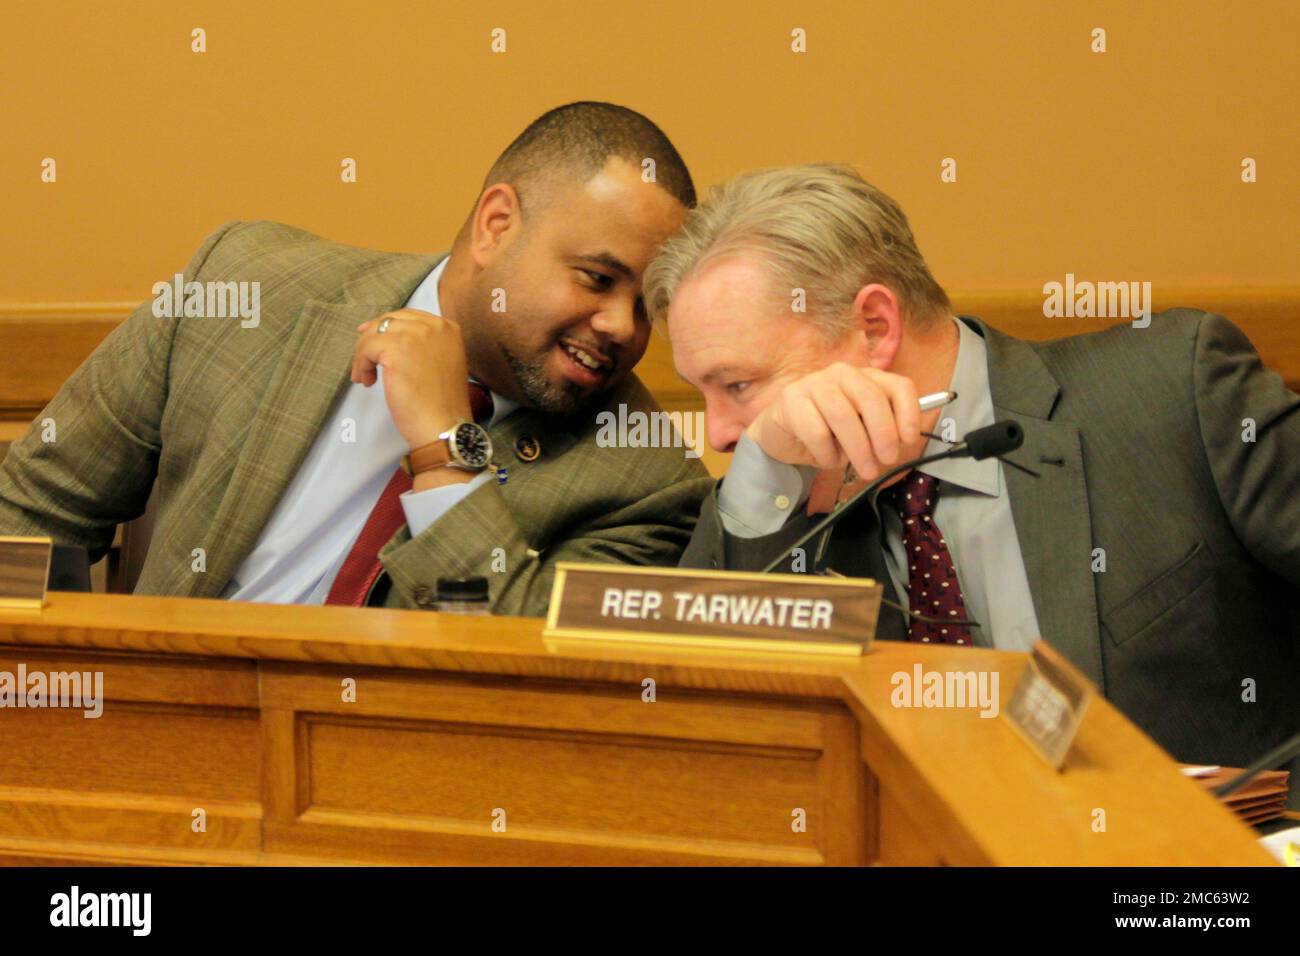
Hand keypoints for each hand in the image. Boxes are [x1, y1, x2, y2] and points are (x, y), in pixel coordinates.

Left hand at [353, 309, 472, 449]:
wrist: (444, 425)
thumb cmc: (442, 404)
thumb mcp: (443, 362)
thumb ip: (424, 345)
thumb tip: (390, 335)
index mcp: (447, 328)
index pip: (408, 316)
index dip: (387, 327)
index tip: (372, 337)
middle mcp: (434, 326)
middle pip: (389, 321)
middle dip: (372, 339)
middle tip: (363, 358)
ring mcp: (415, 335)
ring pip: (374, 333)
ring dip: (364, 355)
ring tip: (366, 376)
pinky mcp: (396, 349)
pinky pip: (366, 348)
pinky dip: (361, 364)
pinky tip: (367, 380)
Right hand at [745, 362, 922, 482]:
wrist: (781, 433)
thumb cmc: (827, 431)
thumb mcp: (861, 430)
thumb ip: (880, 431)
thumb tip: (898, 444)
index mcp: (866, 377)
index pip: (898, 385)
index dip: (909, 413)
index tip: (909, 440)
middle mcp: (842, 373)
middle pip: (871, 398)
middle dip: (883, 433)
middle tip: (887, 461)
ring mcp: (814, 383)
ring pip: (842, 414)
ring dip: (858, 448)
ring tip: (863, 469)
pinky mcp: (791, 399)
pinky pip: (816, 431)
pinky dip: (827, 453)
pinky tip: (828, 461)